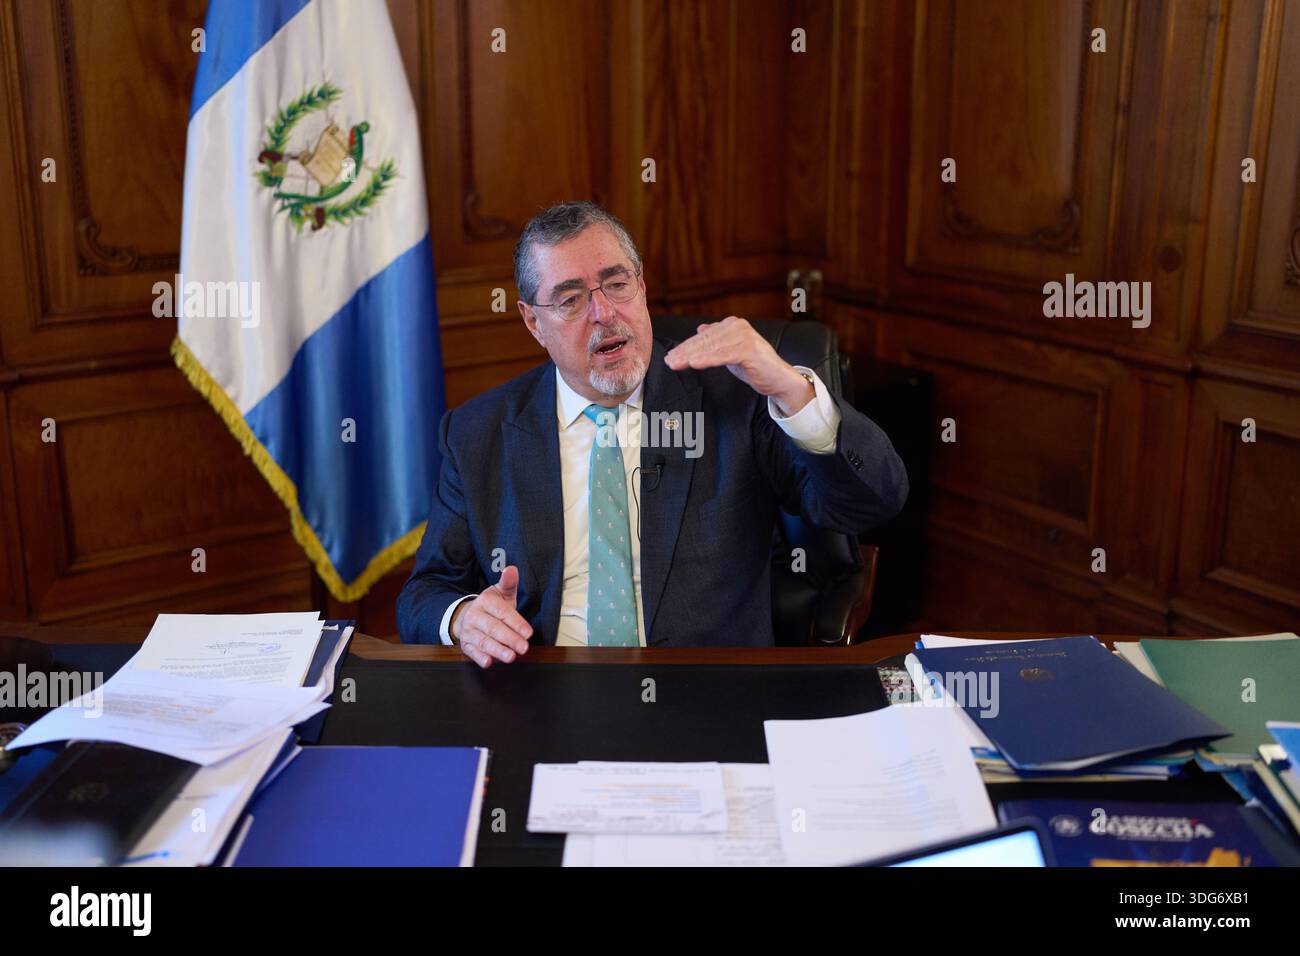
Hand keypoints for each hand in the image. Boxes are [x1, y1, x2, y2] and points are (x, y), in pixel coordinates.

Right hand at [450, 565, 531, 667]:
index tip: (528, 632)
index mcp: (485, 601)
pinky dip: (480, 658)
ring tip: (510, 657)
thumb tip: (511, 569)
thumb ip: (508, 583)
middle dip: (510, 639)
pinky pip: (472, 652)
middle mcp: (474, 616)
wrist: (466, 616)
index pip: (502, 612)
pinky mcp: (466, 645)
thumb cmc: (490, 606)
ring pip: (483, 641)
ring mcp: (469, 632)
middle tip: (523, 648)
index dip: (516, 623)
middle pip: (493, 628)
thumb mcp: (500, 593)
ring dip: (497, 651)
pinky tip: (489, 662)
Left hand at [663, 316, 813, 414]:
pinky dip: (707, 359)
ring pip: (711, 347)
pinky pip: (723, 355)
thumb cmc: (755, 366)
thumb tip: (701, 329)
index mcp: (732, 325)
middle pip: (705, 341)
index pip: (703, 336)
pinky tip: (693, 363)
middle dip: (684, 352)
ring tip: (675, 363)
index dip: (685, 347)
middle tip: (669, 361)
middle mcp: (738, 326)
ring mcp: (744, 337)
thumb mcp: (731, 351)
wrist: (779, 379)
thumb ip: (717, 340)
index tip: (670, 356)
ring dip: (690, 356)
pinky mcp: (749, 350)